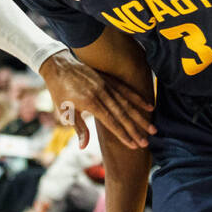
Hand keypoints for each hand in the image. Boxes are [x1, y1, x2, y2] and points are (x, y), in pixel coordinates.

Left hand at [39, 49, 154, 149]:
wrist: (58, 65)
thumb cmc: (60, 90)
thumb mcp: (65, 111)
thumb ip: (79, 128)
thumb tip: (84, 146)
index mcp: (90, 102)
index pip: (111, 122)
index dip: (123, 134)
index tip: (133, 145)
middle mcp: (101, 93)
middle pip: (123, 114)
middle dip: (135, 130)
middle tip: (146, 142)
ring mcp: (107, 85)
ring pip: (128, 103)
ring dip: (141, 117)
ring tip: (152, 129)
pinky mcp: (109, 79)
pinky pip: (127, 90)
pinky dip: (138, 98)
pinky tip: (149, 106)